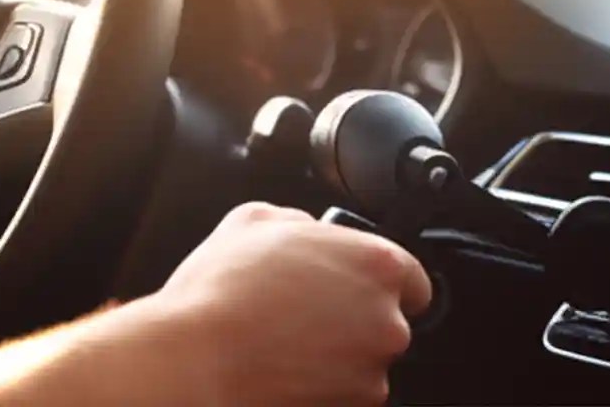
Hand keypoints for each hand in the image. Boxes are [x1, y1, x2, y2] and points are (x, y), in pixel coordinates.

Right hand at [155, 202, 431, 405]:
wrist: (196, 359)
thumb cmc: (221, 291)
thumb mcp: (255, 219)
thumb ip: (301, 221)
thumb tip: (308, 231)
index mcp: (376, 263)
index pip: (413, 280)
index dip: (380, 284)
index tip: (354, 290)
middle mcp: (386, 320)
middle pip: (388, 322)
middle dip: (353, 320)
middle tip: (303, 314)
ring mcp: (371, 371)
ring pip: (365, 362)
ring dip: (337, 355)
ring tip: (286, 342)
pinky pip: (346, 394)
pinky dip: (322, 386)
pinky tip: (284, 368)